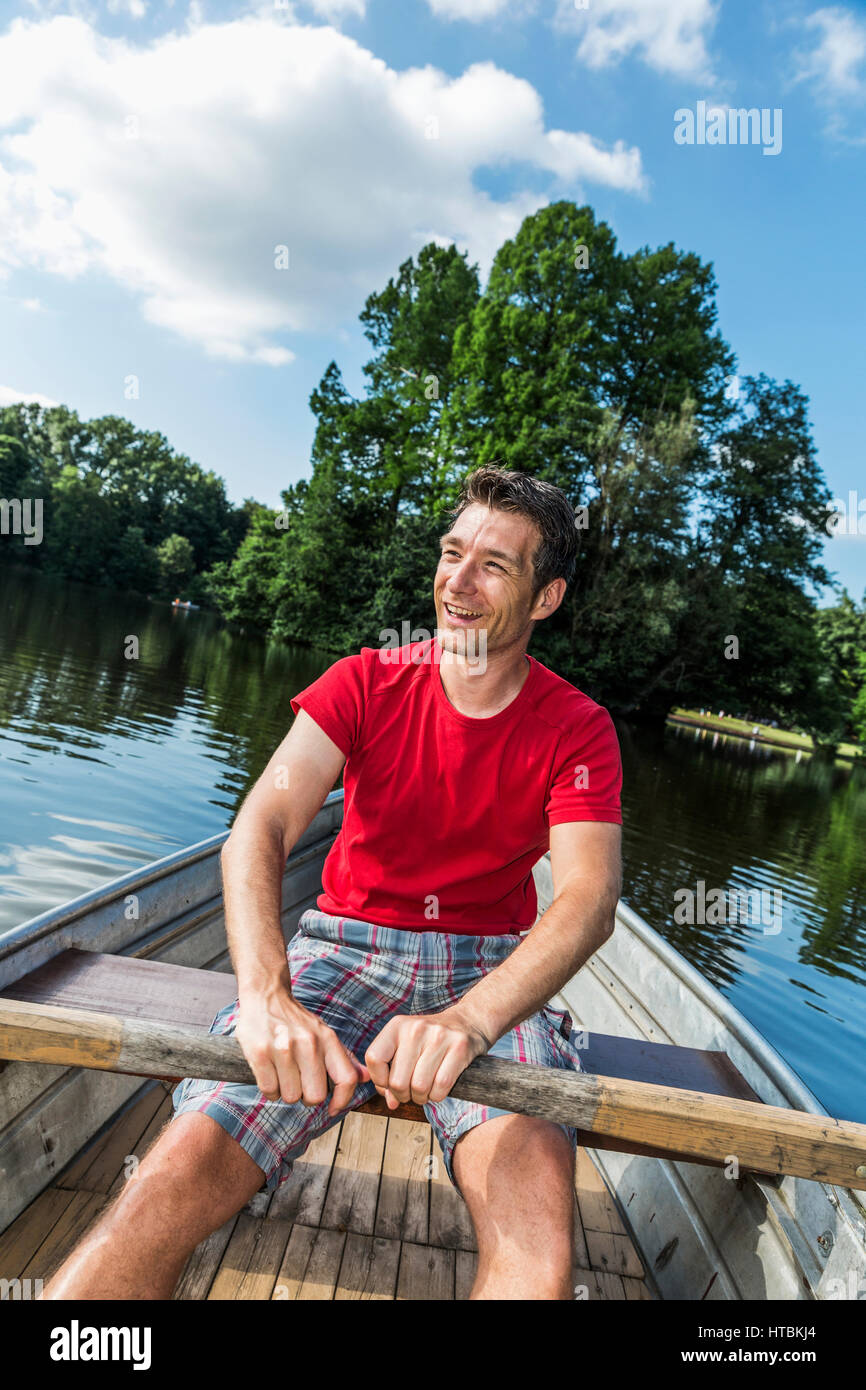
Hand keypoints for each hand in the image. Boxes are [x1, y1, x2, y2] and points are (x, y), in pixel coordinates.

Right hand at [235, 987, 370, 1117]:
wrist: (266, 996)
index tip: (333, 1108)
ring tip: (284, 1074)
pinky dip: (270, 1089)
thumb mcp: (325, 1034)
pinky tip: (271, 1074)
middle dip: (307, 1097)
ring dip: (286, 1092)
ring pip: (290, 1096)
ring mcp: (283, 1048)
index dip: (342, 1101)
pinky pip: (269, 1090)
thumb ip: (345, 1058)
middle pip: (315, 1096)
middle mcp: (308, 1043)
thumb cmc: (297, 1022)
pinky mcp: (260, 1053)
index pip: (346, 1079)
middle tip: (300, 1083)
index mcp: (328, 1039)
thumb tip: (367, 1078)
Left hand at [364, 1008, 490, 1109]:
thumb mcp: (406, 1047)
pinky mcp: (459, 1047)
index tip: (388, 1085)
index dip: (379, 1080)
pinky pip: (441, 1086)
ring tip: (424, 1091)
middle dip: (403, 1095)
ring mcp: (439, 1036)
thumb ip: (391, 1073)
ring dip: (421, 1097)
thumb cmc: (430, 1040)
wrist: (467, 1021)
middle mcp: (416, 1028)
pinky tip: (438, 1089)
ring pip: (419, 1086)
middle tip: (410, 1093)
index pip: (374, 1058)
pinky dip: (437, 1096)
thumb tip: (391, 1102)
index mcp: (398, 1025)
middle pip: (397, 1080)